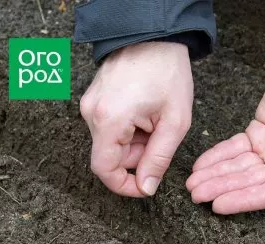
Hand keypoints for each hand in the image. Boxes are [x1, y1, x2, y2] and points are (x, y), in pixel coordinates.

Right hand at [80, 42, 192, 196]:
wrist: (154, 35)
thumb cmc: (167, 72)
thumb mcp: (174, 121)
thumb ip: (158, 159)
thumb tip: (146, 187)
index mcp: (109, 120)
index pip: (104, 170)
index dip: (124, 185)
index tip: (144, 186)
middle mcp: (92, 113)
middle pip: (110, 155)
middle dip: (138, 156)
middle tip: (161, 137)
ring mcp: (90, 104)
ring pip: (111, 142)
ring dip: (135, 141)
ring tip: (155, 119)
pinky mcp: (94, 98)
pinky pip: (110, 126)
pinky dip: (129, 128)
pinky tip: (145, 111)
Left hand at [186, 12, 264, 213]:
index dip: (244, 200)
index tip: (218, 204)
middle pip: (248, 182)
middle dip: (221, 187)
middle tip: (196, 194)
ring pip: (237, 167)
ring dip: (214, 174)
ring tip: (192, 183)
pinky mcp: (256, 133)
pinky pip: (233, 148)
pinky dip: (217, 156)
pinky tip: (200, 165)